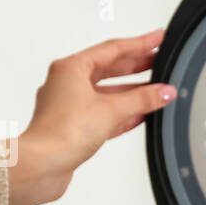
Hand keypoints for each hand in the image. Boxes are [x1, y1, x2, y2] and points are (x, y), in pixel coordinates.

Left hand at [6, 29, 174, 204]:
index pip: (113, 49)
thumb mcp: (110, 110)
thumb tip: (163, 92)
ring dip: (132, 92)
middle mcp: (67, 84)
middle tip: (159, 60)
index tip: (157, 38)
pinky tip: (139, 114)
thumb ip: (141, 100)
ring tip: (155, 89)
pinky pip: (104, 114)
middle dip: (137, 66)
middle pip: (109, 69)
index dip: (139, 43)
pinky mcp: (74, 128)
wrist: (41, 166)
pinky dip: (123, 112)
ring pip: (107, 93)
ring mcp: (70, 106)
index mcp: (70, 68)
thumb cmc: (60, 133)